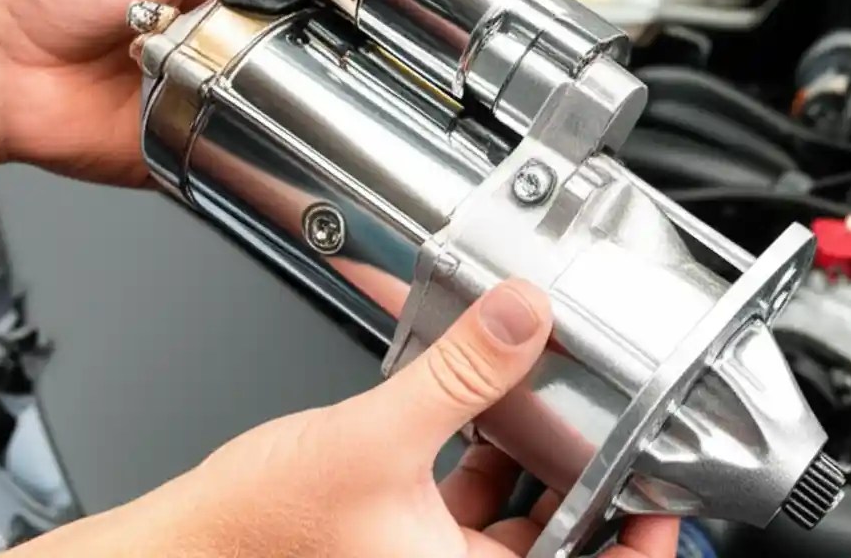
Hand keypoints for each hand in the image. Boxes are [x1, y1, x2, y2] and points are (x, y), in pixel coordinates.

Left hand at [0, 0, 280, 184]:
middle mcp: (211, 38)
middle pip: (281, 45)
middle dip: (266, 42)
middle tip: (224, 29)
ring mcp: (201, 89)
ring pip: (263, 98)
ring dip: (243, 86)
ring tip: (199, 67)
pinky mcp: (188, 138)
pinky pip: (229, 144)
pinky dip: (224, 133)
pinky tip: (198, 107)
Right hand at [3, 280, 679, 557]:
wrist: (182, 548)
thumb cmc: (254, 531)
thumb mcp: (375, 437)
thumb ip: (459, 372)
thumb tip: (522, 316)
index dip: (645, 541)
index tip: (668, 495)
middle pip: (561, 544)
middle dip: (590, 485)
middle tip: (617, 428)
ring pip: (516, 524)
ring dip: (536, 466)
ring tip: (553, 407)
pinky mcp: (400, 543)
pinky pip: (469, 509)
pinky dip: (485, 464)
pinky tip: (478, 412)